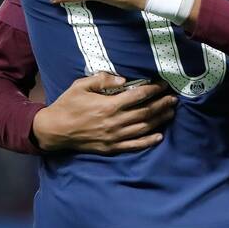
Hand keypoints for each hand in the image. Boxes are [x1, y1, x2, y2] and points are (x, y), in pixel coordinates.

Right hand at [31, 72, 175, 154]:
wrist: (55, 130)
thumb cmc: (67, 105)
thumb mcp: (80, 86)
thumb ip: (102, 80)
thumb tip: (124, 80)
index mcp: (108, 106)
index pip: (138, 96)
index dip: (153, 89)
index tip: (163, 84)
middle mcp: (114, 122)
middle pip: (145, 113)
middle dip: (161, 104)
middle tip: (174, 98)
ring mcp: (114, 137)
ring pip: (143, 128)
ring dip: (159, 120)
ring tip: (170, 112)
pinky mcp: (111, 148)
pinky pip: (134, 145)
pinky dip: (148, 141)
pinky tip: (159, 136)